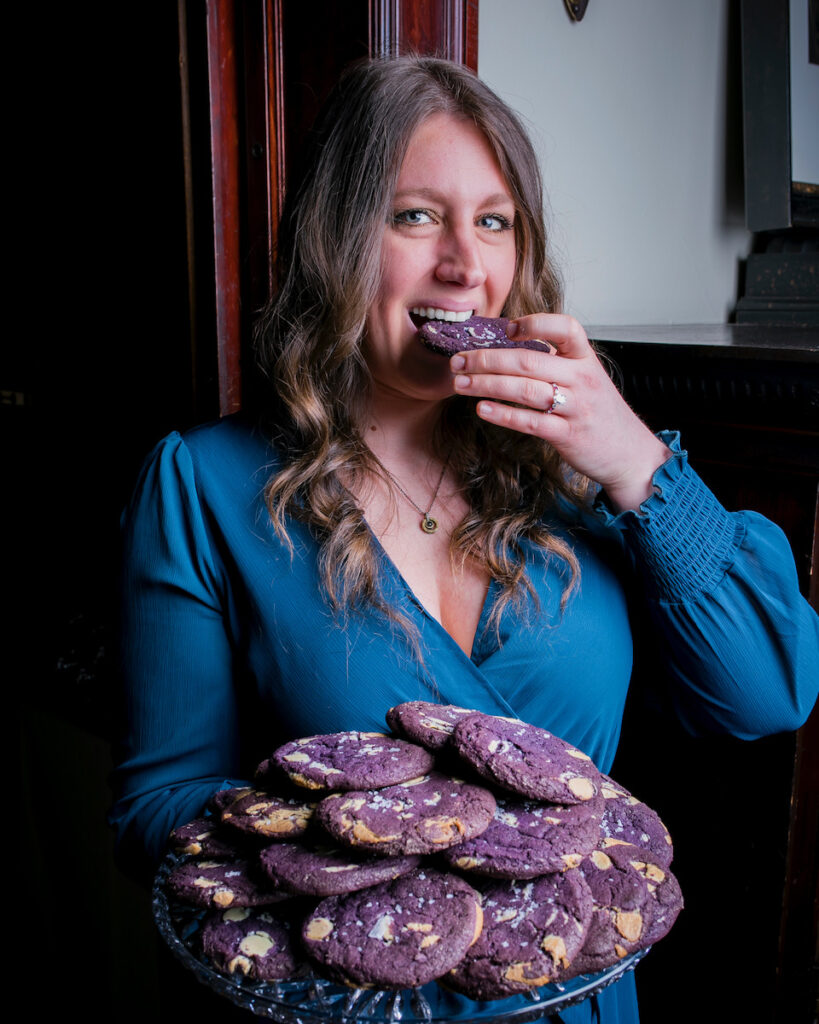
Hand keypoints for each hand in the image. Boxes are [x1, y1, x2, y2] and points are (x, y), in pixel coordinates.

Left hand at [450, 314, 670, 511]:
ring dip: (486, 384)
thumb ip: (556, 362)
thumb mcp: (586, 378)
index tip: (506, 327)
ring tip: (460, 383)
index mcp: (585, 359)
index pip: (565, 328)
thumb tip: (508, 346)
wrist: (630, 453)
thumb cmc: (599, 413)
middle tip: (458, 360)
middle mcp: (582, 379)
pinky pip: (530, 421)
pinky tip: (481, 409)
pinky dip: (502, 414)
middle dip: (487, 359)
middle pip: (529, 361)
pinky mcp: (567, 435)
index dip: (535, 323)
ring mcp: (575, 407)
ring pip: (524, 389)